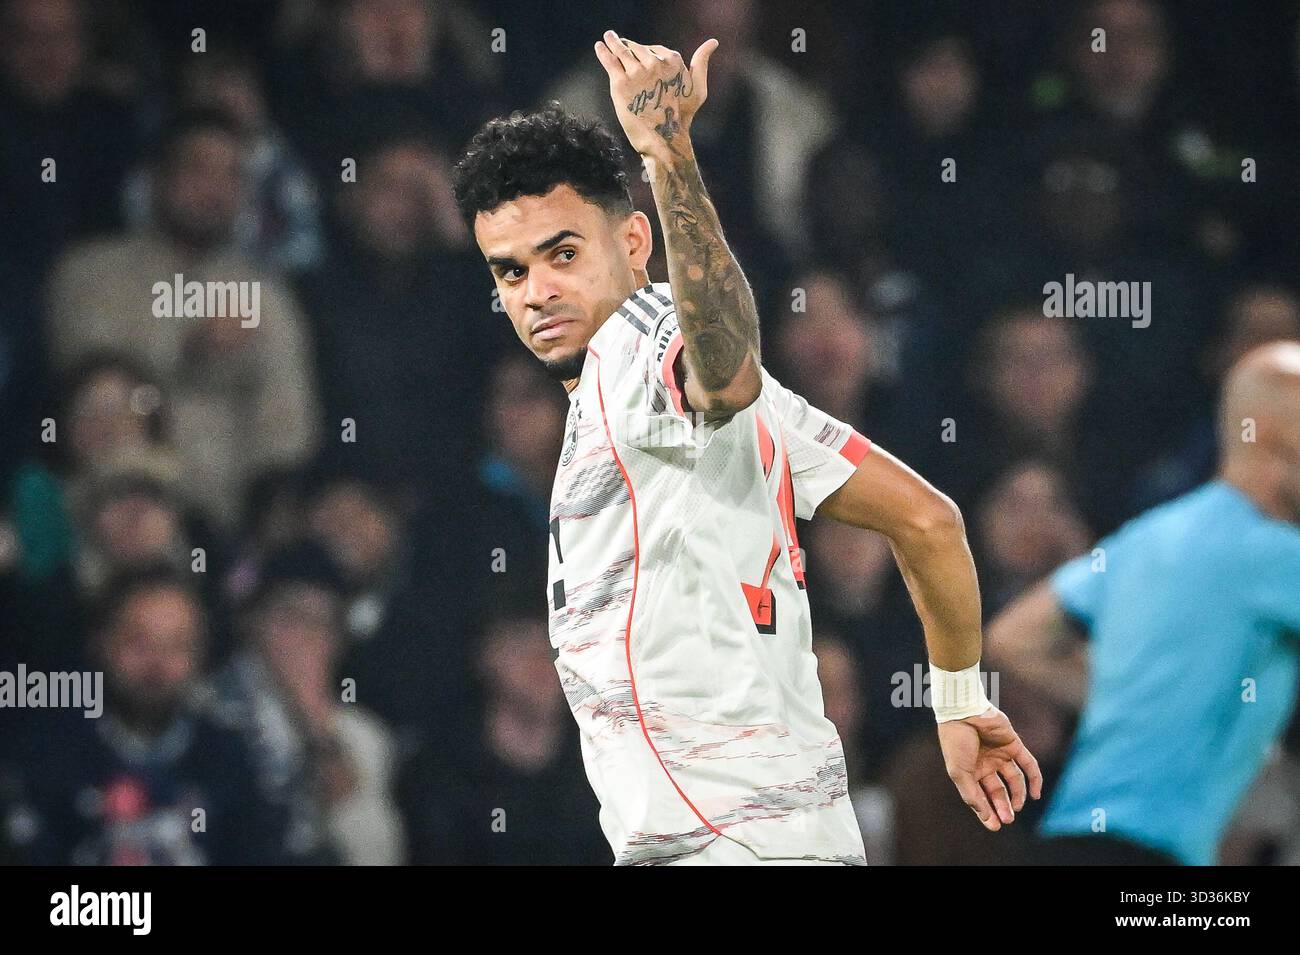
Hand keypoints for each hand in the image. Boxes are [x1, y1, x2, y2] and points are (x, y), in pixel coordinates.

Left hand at [593, 30, 717, 162]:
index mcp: (672, 60)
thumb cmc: (683, 117)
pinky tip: (599, 46)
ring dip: (612, 41)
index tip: (640, 56)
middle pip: (635, 48)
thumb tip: (713, 41)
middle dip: (627, 46)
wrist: (663, 139)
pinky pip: (609, 61)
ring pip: (621, 51)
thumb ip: (701, 63)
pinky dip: (603, 52)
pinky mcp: (620, 83)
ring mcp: (636, 72)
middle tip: (616, 41)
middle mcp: (654, 63)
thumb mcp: (698, 88)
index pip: (653, 49)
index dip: (646, 53)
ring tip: (607, 38)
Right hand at [937, 706, 1042, 830]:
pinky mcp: (1013, 744)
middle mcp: (986, 764)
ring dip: (1018, 795)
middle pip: (998, 790)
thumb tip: (986, 817)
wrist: (963, 712)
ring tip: (1017, 807)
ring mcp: (1000, 754)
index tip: (995, 826)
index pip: (981, 796)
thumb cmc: (955, 742)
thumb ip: (972, 795)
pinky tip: (1036, 794)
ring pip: (1014, 780)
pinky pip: (1028, 764)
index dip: (987, 812)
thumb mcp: (959, 773)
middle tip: (1008, 819)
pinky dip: (1034, 779)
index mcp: (970, 771)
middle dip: (1003, 806)